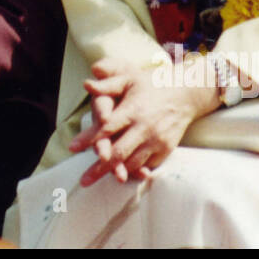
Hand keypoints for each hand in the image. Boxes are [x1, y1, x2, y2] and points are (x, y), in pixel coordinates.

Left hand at [67, 54, 218, 186]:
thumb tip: (87, 84)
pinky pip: (147, 165)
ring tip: (96, 180)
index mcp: (132, 110)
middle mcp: (144, 128)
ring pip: (132, 163)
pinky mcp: (165, 150)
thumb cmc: (152, 84)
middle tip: (83, 180)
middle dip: (99, 168)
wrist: (186, 94)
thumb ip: (108, 83)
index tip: (72, 148)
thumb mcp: (130, 78)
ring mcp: (156, 141)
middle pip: (118, 153)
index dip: (88, 138)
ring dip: (115, 172)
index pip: (107, 127)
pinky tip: (121, 175)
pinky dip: (133, 171)